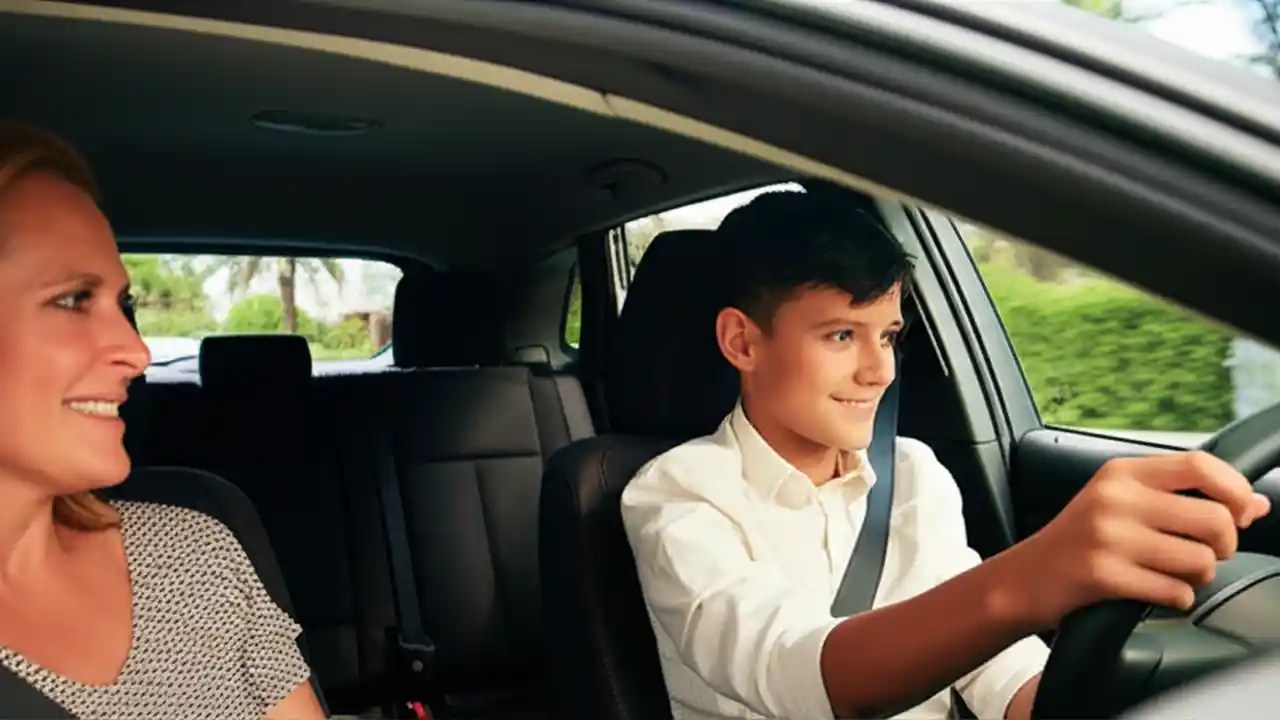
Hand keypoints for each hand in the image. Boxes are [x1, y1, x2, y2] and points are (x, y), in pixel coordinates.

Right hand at [1011, 451, 1269, 628]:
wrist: (1025, 577)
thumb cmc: (1079, 540)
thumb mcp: (1122, 504)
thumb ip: (1184, 498)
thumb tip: (1255, 504)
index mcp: (1121, 473)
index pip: (1199, 465)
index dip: (1234, 489)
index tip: (1239, 512)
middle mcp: (1114, 499)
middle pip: (1213, 519)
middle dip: (1223, 546)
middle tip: (1203, 553)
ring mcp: (1107, 537)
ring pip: (1200, 561)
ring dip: (1198, 577)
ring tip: (1175, 574)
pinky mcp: (1104, 575)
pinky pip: (1175, 592)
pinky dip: (1177, 598)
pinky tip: (1156, 591)